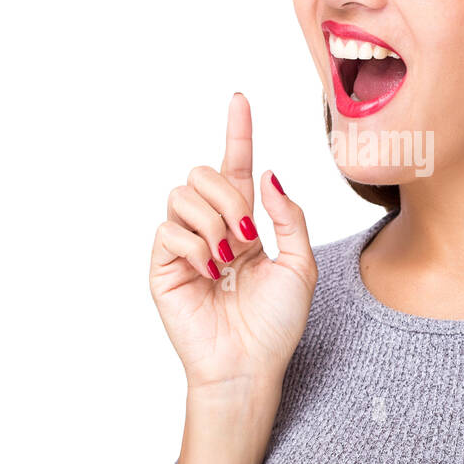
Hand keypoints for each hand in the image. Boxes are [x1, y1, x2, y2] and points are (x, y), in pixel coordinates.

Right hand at [151, 92, 318, 403]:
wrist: (250, 364)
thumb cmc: (277, 323)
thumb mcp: (300, 264)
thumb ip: (288, 216)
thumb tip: (267, 174)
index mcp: (246, 221)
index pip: (237, 166)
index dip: (237, 131)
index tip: (240, 99)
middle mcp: (212, 226)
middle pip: (204, 172)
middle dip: (227, 196)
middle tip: (245, 237)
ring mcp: (184, 244)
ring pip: (183, 194)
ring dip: (212, 222)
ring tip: (227, 260)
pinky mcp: (163, 264)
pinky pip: (169, 229)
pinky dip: (195, 247)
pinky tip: (209, 273)